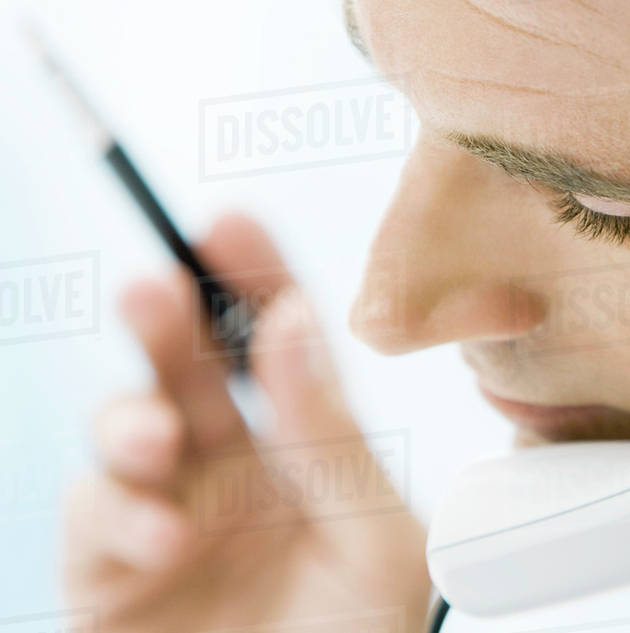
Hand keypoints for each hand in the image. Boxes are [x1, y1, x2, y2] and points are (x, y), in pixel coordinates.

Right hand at [61, 214, 431, 632]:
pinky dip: (118, 517)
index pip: (276, 341)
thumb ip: (330, 436)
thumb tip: (291, 321)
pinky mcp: (112, 572)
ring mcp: (170, 513)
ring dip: (130, 418)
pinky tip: (164, 536)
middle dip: (166, 319)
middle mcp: (233, 467)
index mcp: (306, 445)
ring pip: (124, 427)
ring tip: (160, 441)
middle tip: (154, 285)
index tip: (230, 221)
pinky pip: (92, 517)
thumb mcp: (373, 538)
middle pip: (188, 366)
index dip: (253, 277)